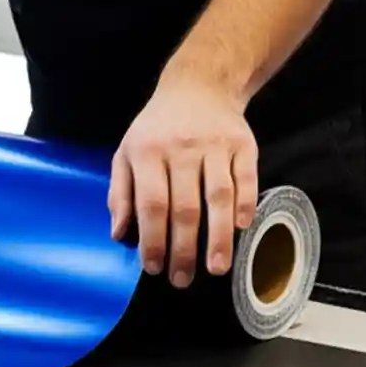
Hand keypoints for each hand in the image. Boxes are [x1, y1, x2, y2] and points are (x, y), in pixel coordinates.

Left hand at [108, 76, 258, 287]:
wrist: (197, 86)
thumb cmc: (156, 129)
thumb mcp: (126, 154)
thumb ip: (120, 193)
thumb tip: (119, 234)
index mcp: (147, 153)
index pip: (151, 204)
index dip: (153, 239)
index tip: (154, 267)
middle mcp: (181, 149)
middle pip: (184, 207)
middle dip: (183, 249)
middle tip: (183, 279)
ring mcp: (215, 146)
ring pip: (219, 198)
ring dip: (219, 237)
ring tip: (216, 268)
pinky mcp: (243, 144)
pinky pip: (246, 179)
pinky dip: (246, 205)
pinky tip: (242, 229)